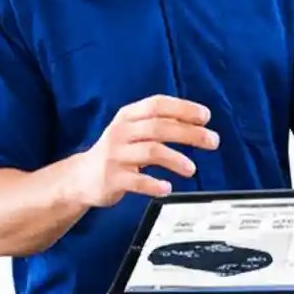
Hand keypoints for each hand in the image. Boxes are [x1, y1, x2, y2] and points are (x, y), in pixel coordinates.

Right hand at [71, 94, 219, 207]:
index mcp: (128, 116)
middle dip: (189, 133)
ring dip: (176, 159)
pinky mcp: (112, 178)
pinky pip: (137, 181)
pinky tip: (167, 188)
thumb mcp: (133, 130)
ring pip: (150, 151)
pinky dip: (154, 184)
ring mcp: (116, 155)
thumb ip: (159, 124)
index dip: (183, 108)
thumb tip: (198, 122)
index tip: (205, 116)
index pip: (157, 105)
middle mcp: (121, 132)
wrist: (81, 178)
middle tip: (212, 141)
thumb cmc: (117, 152)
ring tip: (192, 170)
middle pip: (159, 127)